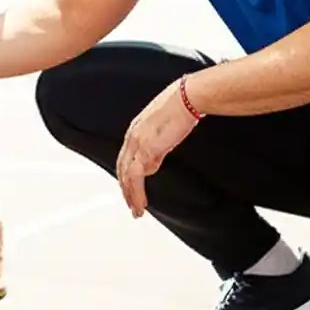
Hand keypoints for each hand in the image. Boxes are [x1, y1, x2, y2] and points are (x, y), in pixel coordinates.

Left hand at [115, 76, 200, 217]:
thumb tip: (152, 164)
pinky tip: (141, 204)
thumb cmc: (181, 107)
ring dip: (131, 196)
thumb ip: (156, 147)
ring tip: (136, 211)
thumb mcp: (165, 129)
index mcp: (135, 129)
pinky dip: (136, 193)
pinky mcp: (146, 149)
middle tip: (131, 205)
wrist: (187, 98)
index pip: (125, 158)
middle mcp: (132, 136)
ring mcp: (137, 143)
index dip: (126, 175)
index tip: (130, 189)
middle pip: (122, 169)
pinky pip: (136, 177)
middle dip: (125, 190)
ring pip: (127, 176)